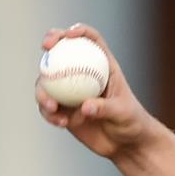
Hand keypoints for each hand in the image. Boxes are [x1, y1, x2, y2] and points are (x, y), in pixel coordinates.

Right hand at [35, 25, 153, 160]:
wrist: (125, 144)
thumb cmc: (132, 123)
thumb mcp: (123, 113)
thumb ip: (105, 108)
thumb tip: (84, 106)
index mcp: (103, 66)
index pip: (91, 40)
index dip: (79, 31)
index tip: (69, 35)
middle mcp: (84, 73)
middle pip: (63, 51)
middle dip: (51, 43)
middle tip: (45, 47)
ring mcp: (70, 90)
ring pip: (48, 81)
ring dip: (43, 90)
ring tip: (52, 107)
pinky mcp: (63, 108)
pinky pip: (49, 107)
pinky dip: (50, 113)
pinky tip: (60, 123)